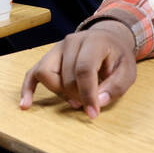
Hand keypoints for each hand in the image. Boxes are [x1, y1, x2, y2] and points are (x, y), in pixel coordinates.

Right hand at [20, 20, 137, 118]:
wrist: (107, 39)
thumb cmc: (117, 57)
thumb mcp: (128, 71)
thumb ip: (116, 87)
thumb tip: (98, 102)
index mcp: (93, 41)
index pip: (84, 69)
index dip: (87, 94)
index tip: (93, 113)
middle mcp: (71, 41)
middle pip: (66, 76)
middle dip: (77, 96)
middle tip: (90, 104)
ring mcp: (56, 48)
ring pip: (46, 74)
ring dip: (59, 92)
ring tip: (74, 99)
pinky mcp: (48, 57)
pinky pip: (32, 73)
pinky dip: (27, 89)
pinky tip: (25, 105)